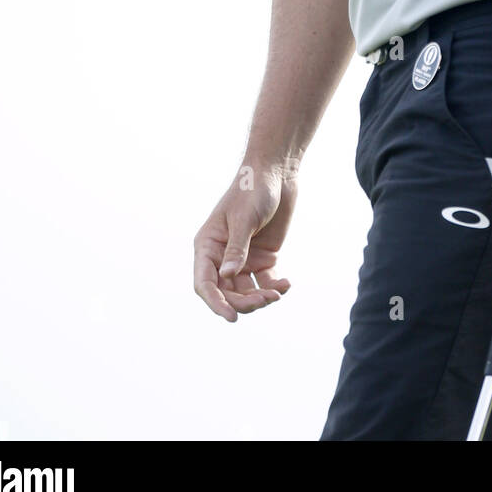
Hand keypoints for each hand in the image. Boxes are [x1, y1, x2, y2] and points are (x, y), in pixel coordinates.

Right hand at [193, 163, 295, 319]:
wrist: (277, 173)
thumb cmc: (253, 190)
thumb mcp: (244, 219)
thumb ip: (236, 249)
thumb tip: (226, 277)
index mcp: (208, 245)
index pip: (205, 283)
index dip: (215, 304)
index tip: (231, 318)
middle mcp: (222, 256)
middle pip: (226, 293)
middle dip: (244, 302)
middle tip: (265, 299)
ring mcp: (243, 259)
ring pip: (246, 292)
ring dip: (260, 297)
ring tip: (278, 292)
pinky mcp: (263, 258)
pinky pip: (265, 282)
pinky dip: (275, 288)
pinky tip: (286, 284)